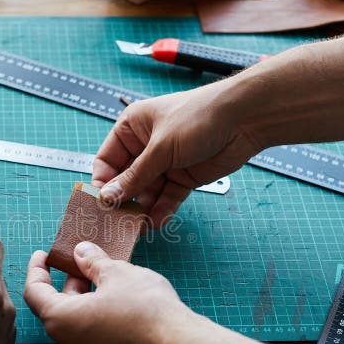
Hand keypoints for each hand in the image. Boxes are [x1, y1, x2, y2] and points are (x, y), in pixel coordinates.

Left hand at [24, 242, 193, 343]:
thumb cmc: (145, 310)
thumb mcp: (116, 273)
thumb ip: (92, 261)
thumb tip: (82, 253)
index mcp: (61, 320)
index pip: (34, 292)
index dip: (37, 269)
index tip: (43, 255)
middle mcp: (69, 343)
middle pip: (56, 307)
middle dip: (67, 281)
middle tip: (82, 261)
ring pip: (77, 321)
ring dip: (85, 297)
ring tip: (104, 276)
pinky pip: (93, 335)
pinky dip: (97, 314)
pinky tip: (118, 298)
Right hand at [93, 82, 262, 225]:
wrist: (244, 120)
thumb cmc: (199, 117)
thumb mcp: (161, 148)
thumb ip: (135, 176)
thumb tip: (109, 197)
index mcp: (132, 128)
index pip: (106, 160)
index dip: (102, 182)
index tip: (100, 204)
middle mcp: (145, 146)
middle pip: (125, 180)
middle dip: (123, 200)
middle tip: (117, 221)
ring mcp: (165, 163)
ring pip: (146, 192)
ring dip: (142, 209)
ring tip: (138, 226)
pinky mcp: (183, 177)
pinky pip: (166, 198)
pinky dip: (161, 210)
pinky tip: (156, 222)